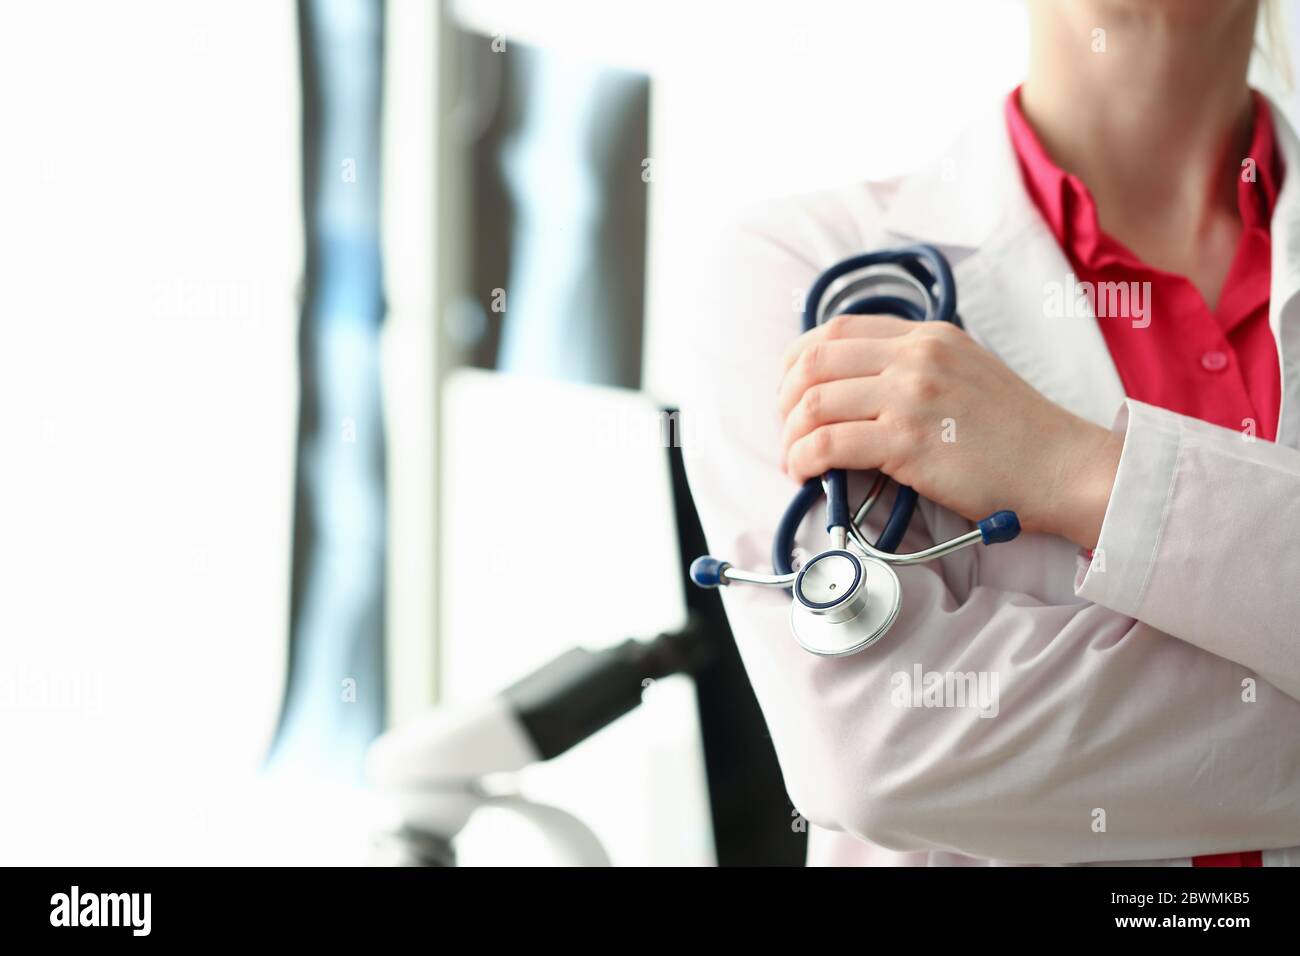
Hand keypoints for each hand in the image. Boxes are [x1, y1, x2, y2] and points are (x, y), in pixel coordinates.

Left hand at [778, 314, 1122, 549]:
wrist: (1063, 466)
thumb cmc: (1017, 433)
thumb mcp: (967, 372)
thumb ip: (916, 367)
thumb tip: (854, 386)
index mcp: (928, 335)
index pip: (836, 329)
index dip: (798, 360)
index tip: (792, 390)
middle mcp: (916, 356)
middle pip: (813, 363)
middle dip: (784, 399)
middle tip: (788, 430)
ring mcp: (911, 396)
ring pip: (813, 405)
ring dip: (790, 437)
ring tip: (795, 460)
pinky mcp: (908, 441)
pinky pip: (828, 444)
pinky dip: (803, 460)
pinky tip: (806, 474)